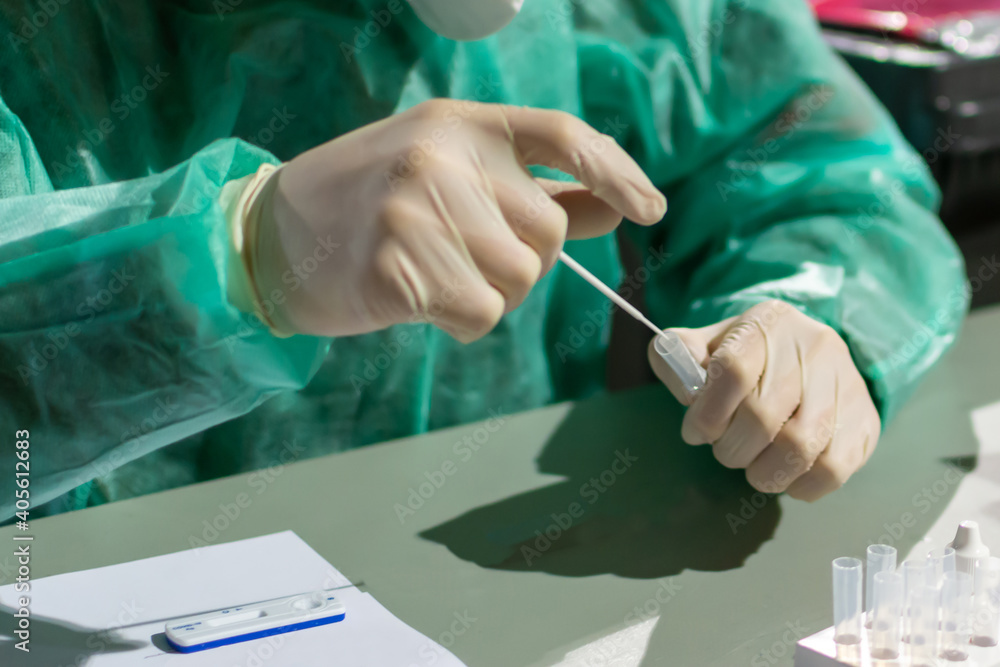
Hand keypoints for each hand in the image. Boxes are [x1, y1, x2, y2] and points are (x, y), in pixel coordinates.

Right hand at [251, 99, 666, 340]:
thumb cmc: (369, 204)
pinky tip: (416, 299)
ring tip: (431, 273)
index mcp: (462, 123)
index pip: (563, 136)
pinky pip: (481, 315)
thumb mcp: (448, 173)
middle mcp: (444, 158)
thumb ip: (530, 188)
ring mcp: (418, 210)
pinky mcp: (398, 267)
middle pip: (546, 237)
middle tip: (458, 255)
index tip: (649, 210)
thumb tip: (613, 207)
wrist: (274, 235)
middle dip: (520, 261)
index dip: (615, 173)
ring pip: (518, 282)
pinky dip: (460, 321)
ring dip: (487, 294)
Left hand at [648, 300, 880, 500]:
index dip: (707, 414)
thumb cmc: (750, 354)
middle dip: (731, 448)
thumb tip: (684, 387)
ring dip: (763, 473)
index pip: (732, 371)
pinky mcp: (866, 421)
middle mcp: (814, 347)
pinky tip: (784, 475)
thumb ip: (678, 357)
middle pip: (762, 417)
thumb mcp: (709, 343)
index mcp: (768, 323)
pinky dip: (800, 485)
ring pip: (799, 447)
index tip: (696, 431)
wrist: (811, 350)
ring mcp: (846, 384)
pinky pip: (832, 470)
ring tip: (752, 466)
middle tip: (725, 449)